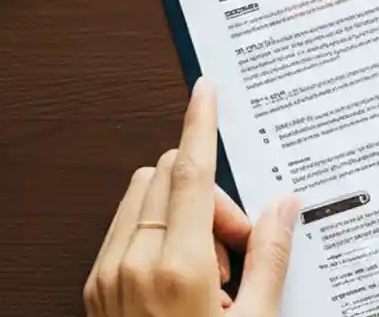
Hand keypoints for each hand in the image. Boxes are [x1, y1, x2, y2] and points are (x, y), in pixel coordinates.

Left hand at [84, 81, 299, 315]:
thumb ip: (270, 259)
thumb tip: (284, 209)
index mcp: (178, 270)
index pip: (190, 173)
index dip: (200, 124)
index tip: (205, 92)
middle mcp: (134, 264)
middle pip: (169, 176)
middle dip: (210, 197)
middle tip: (234, 246)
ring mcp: (108, 275)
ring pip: (142, 195)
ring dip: (182, 213)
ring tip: (208, 270)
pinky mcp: (94, 286)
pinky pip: (124, 227)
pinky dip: (158, 234)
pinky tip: (182, 279)